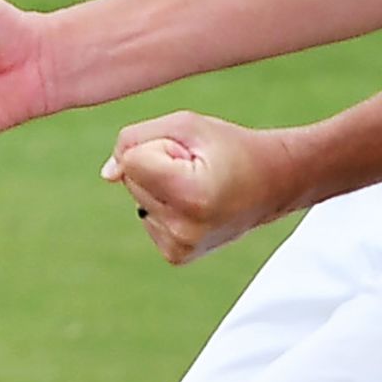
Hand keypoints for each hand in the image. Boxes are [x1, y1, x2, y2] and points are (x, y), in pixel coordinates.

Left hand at [102, 111, 301, 263]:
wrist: (274, 181)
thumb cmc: (231, 147)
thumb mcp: (187, 125)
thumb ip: (136, 139)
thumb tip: (107, 175)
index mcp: (190, 195)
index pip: (131, 160)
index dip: (159, 146)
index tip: (192, 153)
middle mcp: (184, 229)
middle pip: (132, 180)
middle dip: (158, 164)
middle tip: (199, 167)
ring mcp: (180, 247)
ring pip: (137, 198)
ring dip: (161, 185)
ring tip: (200, 184)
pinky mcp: (177, 255)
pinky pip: (147, 218)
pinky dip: (165, 205)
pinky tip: (196, 203)